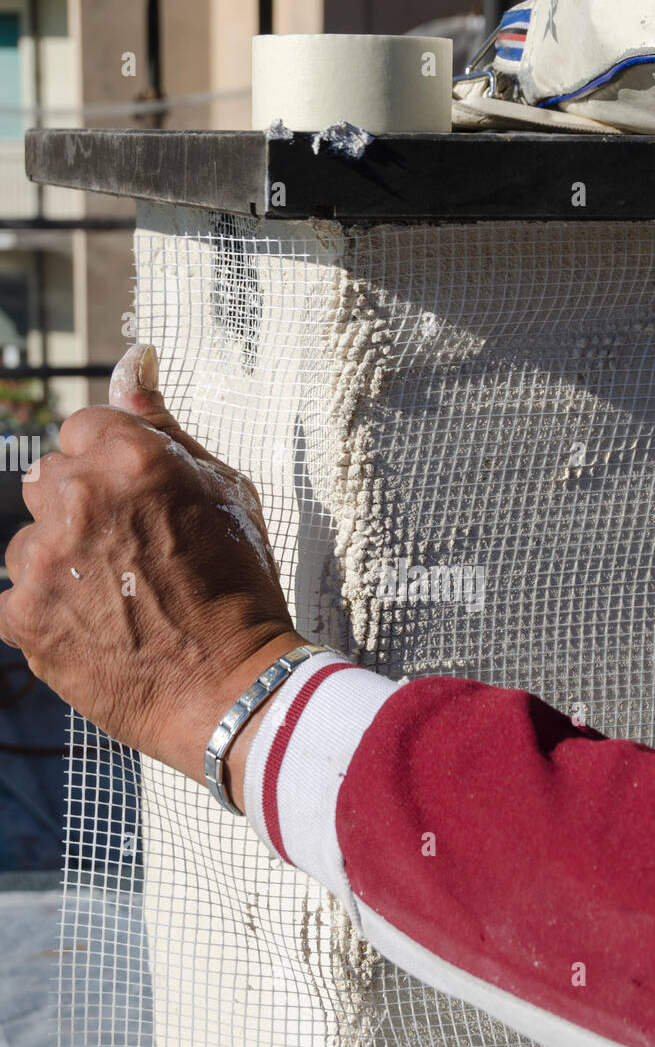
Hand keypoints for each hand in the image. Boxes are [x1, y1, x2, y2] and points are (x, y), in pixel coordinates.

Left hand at [0, 344, 305, 810]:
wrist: (235, 689)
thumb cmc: (241, 588)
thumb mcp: (223, 489)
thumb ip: (162, 421)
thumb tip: (132, 357)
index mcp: (129, 455)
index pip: (81, 429)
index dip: (113, 469)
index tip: (141, 509)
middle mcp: (78, 497)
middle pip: (48, 479)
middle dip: (82, 511)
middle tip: (132, 558)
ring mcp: (44, 559)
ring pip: (28, 540)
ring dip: (60, 562)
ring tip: (114, 600)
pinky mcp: (22, 616)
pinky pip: (14, 597)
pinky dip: (47, 612)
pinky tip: (93, 629)